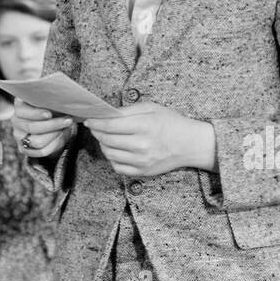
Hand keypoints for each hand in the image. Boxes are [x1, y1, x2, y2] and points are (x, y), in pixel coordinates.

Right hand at [12, 99, 75, 158]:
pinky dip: (54, 145)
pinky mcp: (24, 149)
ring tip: (65, 128)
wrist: (55, 124)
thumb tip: (61, 103)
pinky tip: (61, 136)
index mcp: (19, 106)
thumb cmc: (53, 109)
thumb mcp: (51, 102)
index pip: (23, 111)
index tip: (49, 114)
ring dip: (55, 135)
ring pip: (37, 141)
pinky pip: (41, 151)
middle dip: (53, 125)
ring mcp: (19, 136)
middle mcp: (16, 121)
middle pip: (32, 127)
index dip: (36, 114)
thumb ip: (51, 101)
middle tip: (68, 120)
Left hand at [84, 102, 216, 176]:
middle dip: (97, 132)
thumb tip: (105, 114)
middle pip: (107, 140)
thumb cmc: (171, 123)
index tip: (90, 120)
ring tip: (106, 138)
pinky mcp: (143, 172)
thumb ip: (128, 110)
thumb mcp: (152, 108)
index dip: (95, 122)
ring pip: (109, 154)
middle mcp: (142, 145)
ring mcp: (142, 161)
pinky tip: (116, 150)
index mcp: (145, 125)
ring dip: (103, 145)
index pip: (109, 125)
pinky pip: (117, 168)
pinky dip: (112, 159)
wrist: (190, 144)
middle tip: (96, 127)